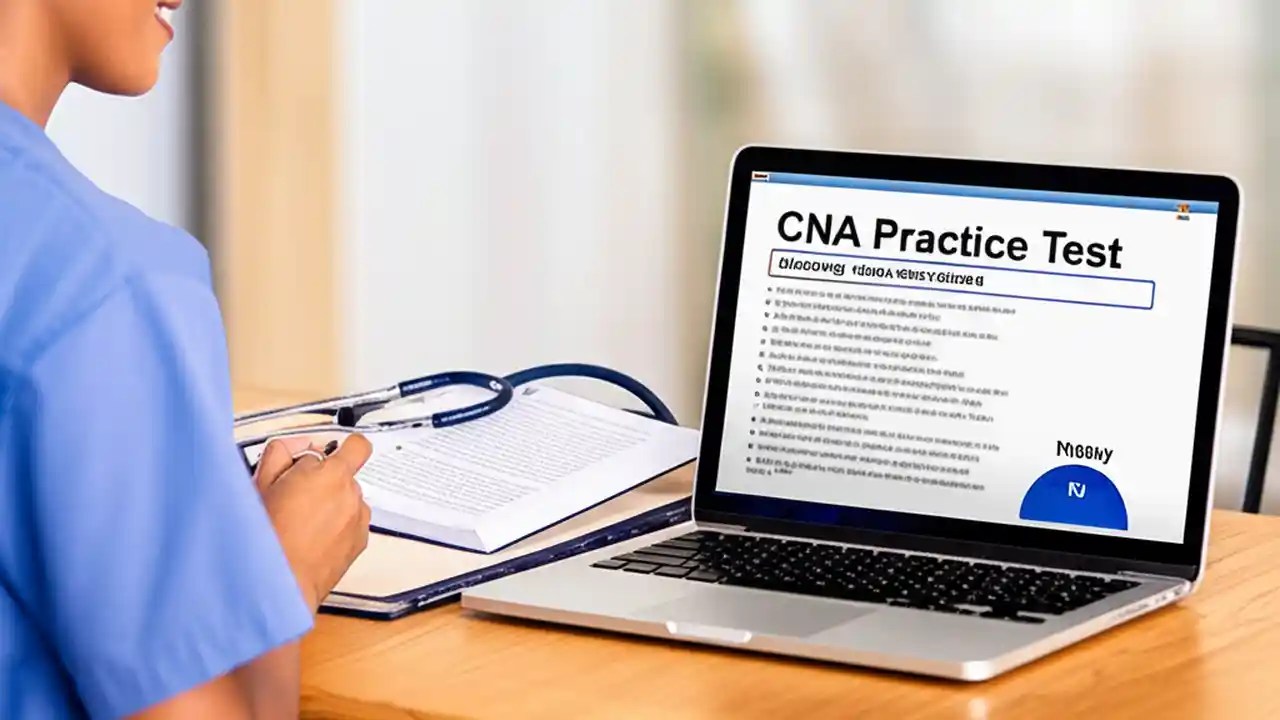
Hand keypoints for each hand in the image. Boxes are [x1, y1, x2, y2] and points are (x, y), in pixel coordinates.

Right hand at [253, 435, 373, 612]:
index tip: (333, 452)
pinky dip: (337, 527)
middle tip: (296, 495)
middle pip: (344, 475)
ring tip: (301, 522)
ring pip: (348, 500)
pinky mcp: (360, 541)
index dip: (344, 447)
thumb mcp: (261, 483)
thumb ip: (281, 454)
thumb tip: (294, 446)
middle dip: (324, 480)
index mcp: (330, 473)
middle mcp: (351, 493)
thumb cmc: (267, 537)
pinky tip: (312, 538)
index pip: (356, 445)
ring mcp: (358, 518)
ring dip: (331, 505)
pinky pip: (351, 523)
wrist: (279, 580)